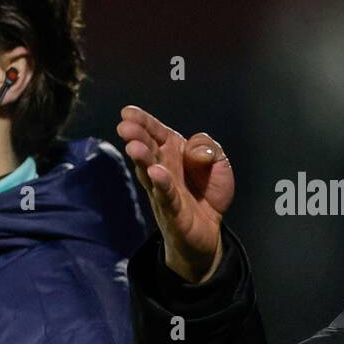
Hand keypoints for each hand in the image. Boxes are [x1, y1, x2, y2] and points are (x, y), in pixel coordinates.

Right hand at [117, 105, 234, 282]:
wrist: (211, 231)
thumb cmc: (208, 192)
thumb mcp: (219, 161)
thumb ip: (208, 148)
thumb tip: (194, 150)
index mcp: (173, 151)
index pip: (156, 132)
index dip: (142, 121)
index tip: (127, 112)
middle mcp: (164, 168)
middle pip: (148, 149)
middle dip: (137, 137)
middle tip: (125, 127)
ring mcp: (164, 190)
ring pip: (150, 172)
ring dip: (142, 159)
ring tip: (134, 147)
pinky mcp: (173, 211)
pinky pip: (166, 196)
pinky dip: (161, 184)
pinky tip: (155, 173)